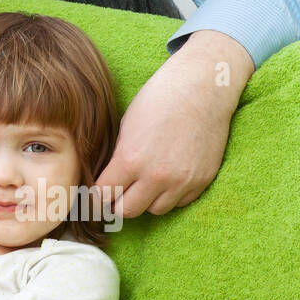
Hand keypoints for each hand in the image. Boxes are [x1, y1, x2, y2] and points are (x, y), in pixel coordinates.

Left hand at [95, 31, 251, 216]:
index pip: (103, 195)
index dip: (97, 196)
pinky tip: (168, 176)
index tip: (97, 194)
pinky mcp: (202, 180)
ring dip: (147, 200)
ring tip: (145, 181)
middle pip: (127, 211)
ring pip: (155, 210)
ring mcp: (182, 181)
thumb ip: (118, 157)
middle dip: (118, 203)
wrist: (202, 88)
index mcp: (131, 159)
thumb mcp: (126, 126)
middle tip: (118, 192)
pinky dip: (171, 195)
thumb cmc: (159, 99)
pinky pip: (180, 202)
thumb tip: (107, 181)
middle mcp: (157, 176)